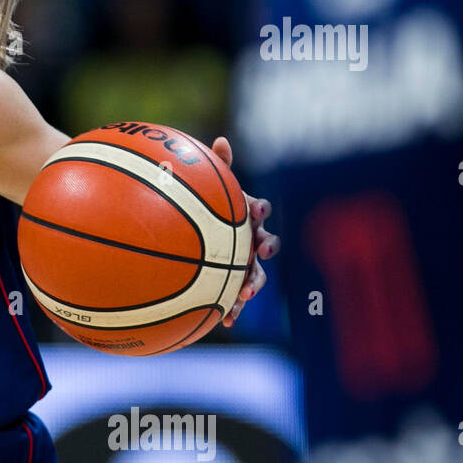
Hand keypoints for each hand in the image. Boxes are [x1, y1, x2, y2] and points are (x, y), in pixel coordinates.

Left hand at [211, 136, 279, 327]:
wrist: (196, 240)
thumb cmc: (207, 212)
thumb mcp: (211, 191)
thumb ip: (218, 169)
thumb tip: (221, 140)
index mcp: (246, 218)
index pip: (259, 211)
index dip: (260, 211)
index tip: (255, 210)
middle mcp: (251, 241)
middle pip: (266, 245)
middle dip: (266, 249)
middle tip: (260, 252)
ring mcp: (245, 265)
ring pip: (256, 275)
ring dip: (252, 284)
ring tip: (244, 293)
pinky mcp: (234, 285)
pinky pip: (235, 298)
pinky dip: (233, 309)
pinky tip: (225, 322)